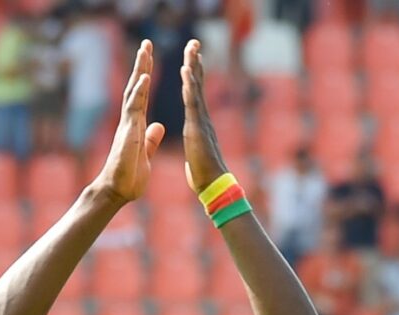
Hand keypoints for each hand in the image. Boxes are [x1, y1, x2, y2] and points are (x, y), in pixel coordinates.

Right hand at [94, 39, 165, 207]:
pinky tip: (144, 77)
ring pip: (133, 92)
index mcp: (135, 125)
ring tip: (144, 51)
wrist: (117, 192)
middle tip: (146, 43)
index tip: (149, 57)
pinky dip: (139, 92)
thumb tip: (158, 127)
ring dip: (139, 71)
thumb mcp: (146, 154)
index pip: (141, 95)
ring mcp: (127, 126)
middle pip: (135, 87)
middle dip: (141, 65)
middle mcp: (129, 121)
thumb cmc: (129, 177)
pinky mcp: (127, 134)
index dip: (144, 76)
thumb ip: (151, 139)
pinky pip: (133, 109)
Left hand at [180, 40, 230, 196]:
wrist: (213, 187)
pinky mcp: (196, 126)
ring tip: (191, 48)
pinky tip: (185, 70)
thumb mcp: (195, 158)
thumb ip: (195, 150)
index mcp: (199, 124)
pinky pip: (192, 101)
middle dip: (196, 63)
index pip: (195, 95)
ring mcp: (201, 120)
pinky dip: (188, 84)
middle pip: (198, 85)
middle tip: (194, 43)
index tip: (193, 59)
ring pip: (195, 88)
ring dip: (193, 67)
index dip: (194, 77)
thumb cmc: (205, 177)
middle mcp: (202, 118)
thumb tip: (194, 154)